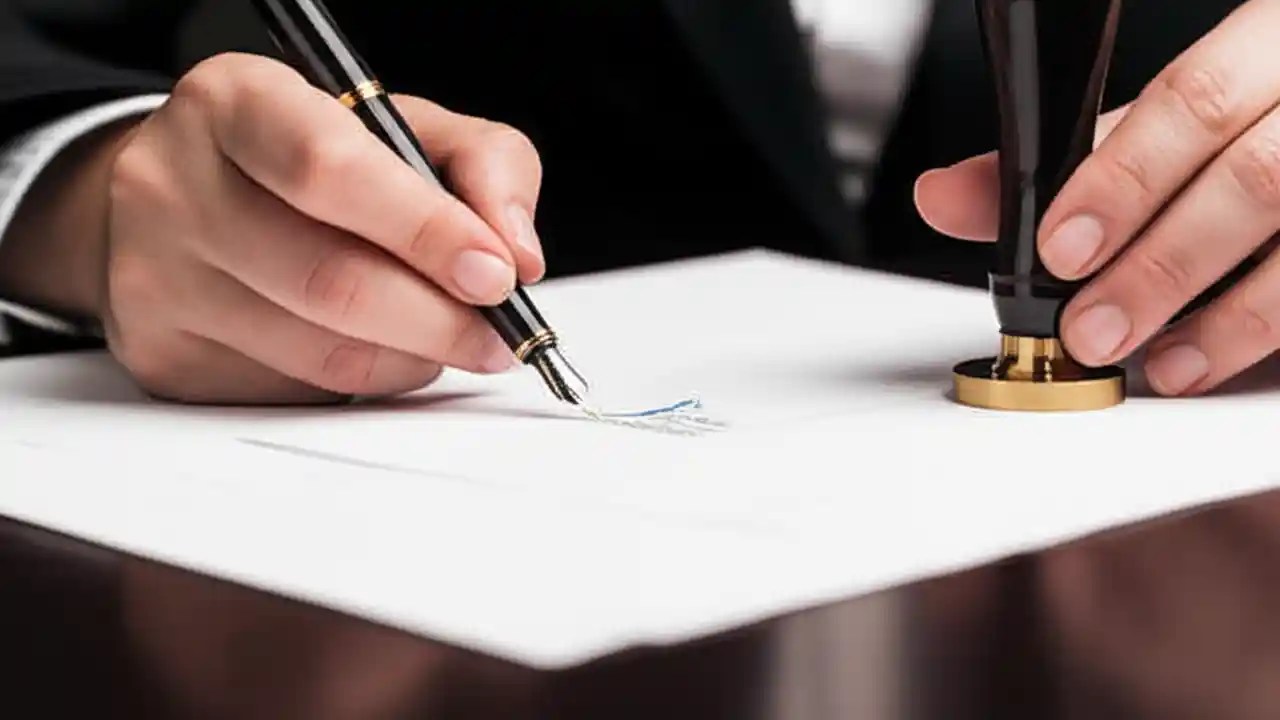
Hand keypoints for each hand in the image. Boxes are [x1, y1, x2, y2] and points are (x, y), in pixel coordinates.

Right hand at [0, 53, 544, 403]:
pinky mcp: (165, 357)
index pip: (329, 170)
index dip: (426, 230)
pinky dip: (364, 380)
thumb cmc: (301, 158)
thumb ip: (480, 164)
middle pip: (330, 280)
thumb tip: (518, 255)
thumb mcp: (398, 126)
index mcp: (236, 102)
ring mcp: (157, 280)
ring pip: (322, 354)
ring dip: (412, 358)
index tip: (496, 273)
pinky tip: (375, 346)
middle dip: (440, 320)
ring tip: (443, 336)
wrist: (181, 198)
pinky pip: (297, 392)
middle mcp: (175, 185)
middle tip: (497, 334)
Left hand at [915, 0, 1279, 396]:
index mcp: (1268, 44)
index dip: (1122, 179)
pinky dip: (1256, 332)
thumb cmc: (1251, 118)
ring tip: (1151, 358)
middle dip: (1159, 264)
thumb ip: (1075, 158)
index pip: (1194, 101)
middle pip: (1253, 179)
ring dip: (1220, 317)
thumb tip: (946, 198)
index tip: (1061, 246)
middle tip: (1090, 326)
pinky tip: (1202, 359)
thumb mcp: (1168, 123)